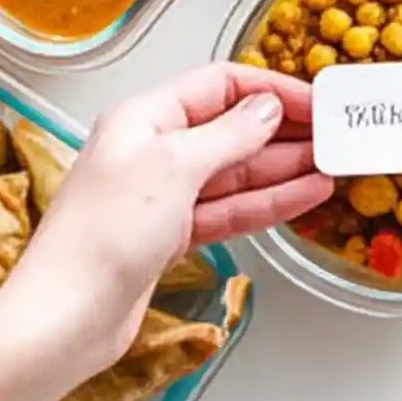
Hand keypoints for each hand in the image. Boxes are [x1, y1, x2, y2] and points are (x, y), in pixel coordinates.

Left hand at [0, 62, 333, 387]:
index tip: (315, 101)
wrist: (67, 314)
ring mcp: (164, 196)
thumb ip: (228, 135)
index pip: (219, 85)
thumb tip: (267, 108)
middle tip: (334, 134)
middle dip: (284, 131)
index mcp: (143, 118)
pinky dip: (269, 202)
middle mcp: (153, 150)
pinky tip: (305, 195)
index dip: (272, 90)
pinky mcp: (172, 236)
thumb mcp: (174, 166)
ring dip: (285, 168)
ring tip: (333, 164)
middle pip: (231, 129)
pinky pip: (231, 209)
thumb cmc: (102, 234)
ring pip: (237, 173)